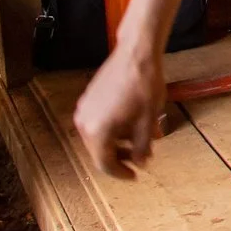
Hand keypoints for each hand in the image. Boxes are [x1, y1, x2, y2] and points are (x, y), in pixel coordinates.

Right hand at [73, 46, 168, 180]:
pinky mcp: (87, 99)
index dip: (121, 173)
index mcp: (97, 132)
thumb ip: (141, 146)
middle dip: (119, 157)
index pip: (104, 164)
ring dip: (116, 143)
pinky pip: (96, 122)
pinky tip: (128, 124)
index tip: (135, 176)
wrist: (136, 54)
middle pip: (99, 151)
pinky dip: (111, 128)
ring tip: (138, 140)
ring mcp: (83, 109)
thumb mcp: (148, 121)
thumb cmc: (144, 86)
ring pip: (97, 137)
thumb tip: (140, 163)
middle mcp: (83, 123)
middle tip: (139, 159)